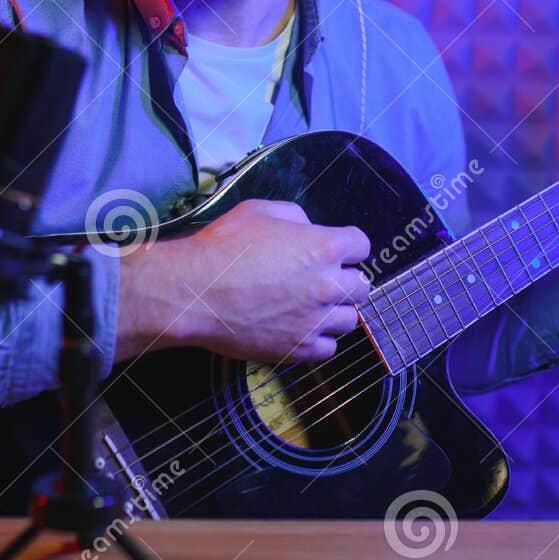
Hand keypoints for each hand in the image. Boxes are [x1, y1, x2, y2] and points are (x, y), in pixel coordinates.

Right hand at [116, 199, 373, 363]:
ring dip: (334, 311)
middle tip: (321, 279)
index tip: (337, 251)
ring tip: (311, 307)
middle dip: (345, 279)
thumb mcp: (259, 211)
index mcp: (324, 246)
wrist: (196, 292)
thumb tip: (309, 229)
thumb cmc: (222, 247)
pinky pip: (328, 348)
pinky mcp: (299, 348)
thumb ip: (296, 217)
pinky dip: (319, 339)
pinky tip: (301, 328)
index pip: (362, 245)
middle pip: (361, 285)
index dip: (349, 246)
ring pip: (349, 320)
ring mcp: (315, 320)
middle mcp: (328, 285)